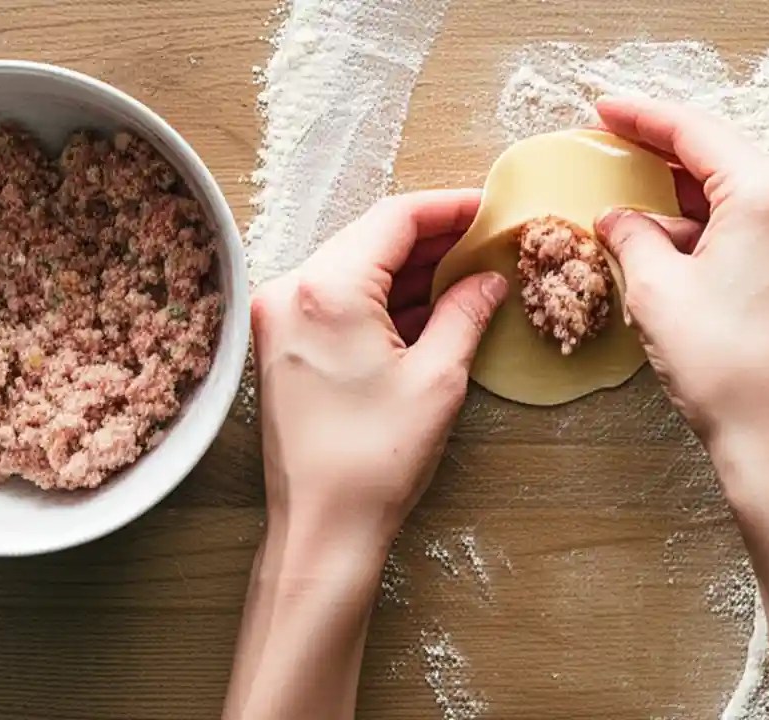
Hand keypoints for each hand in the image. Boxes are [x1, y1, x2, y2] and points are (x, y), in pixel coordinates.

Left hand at [250, 190, 507, 544]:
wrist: (321, 527)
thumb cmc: (374, 461)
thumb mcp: (438, 378)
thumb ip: (465, 314)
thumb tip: (487, 281)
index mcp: (327, 290)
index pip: (396, 218)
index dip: (450, 208)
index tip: (489, 209)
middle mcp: (292, 291)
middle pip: (372, 237)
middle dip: (433, 238)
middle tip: (485, 242)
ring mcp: (280, 317)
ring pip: (355, 266)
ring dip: (409, 268)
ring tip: (465, 274)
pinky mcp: (282, 344)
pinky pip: (339, 298)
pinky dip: (382, 297)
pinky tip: (426, 306)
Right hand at [593, 97, 768, 494]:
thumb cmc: (726, 368)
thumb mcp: (656, 291)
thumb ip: (633, 237)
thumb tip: (618, 217)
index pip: (696, 132)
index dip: (642, 117)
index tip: (605, 109)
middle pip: (725, 158)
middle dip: (666, 158)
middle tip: (616, 150)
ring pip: (743, 195)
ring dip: (690, 200)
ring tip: (638, 208)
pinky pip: (762, 228)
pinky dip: (718, 229)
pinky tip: (677, 244)